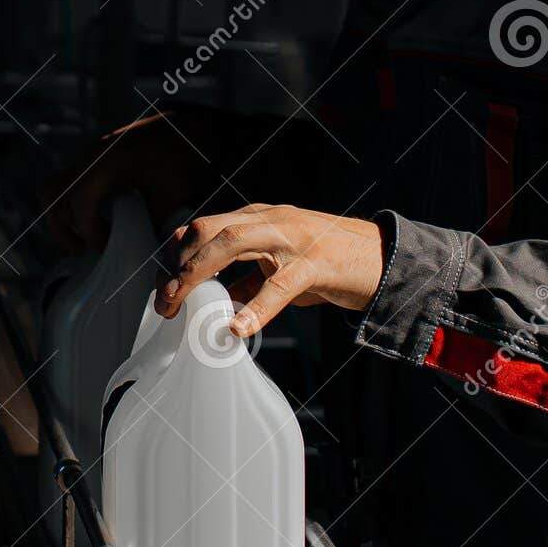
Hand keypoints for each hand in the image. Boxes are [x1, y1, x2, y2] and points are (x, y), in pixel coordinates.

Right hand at [42, 108, 229, 250]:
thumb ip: (151, 226)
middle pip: (56, 197)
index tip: (104, 249)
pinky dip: (69, 207)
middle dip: (66, 229)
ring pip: (53, 190)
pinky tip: (93, 223)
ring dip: (61, 219)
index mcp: (109, 159)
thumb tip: (137, 256)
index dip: (88, 233)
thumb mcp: (172, 196)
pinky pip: (66, 184)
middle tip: (86, 251)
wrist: (188, 127)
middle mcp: (92, 154)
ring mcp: (88, 154)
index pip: (80, 203)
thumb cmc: (184, 157)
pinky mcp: (91, 158)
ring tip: (81, 243)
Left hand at [153, 205, 385, 335]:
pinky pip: (279, 286)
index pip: (205, 228)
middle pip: (209, 230)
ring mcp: (292, 238)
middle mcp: (271, 219)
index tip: (163, 288)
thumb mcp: (279, 271)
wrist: (383, 258)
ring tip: (180, 305)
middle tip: (165, 302)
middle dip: (179, 264)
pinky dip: (255, 308)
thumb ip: (246, 281)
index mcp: (259, 218)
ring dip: (198, 274)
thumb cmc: (329, 265)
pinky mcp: (314, 264)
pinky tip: (236, 328)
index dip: (177, 256)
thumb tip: (213, 304)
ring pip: (232, 242)